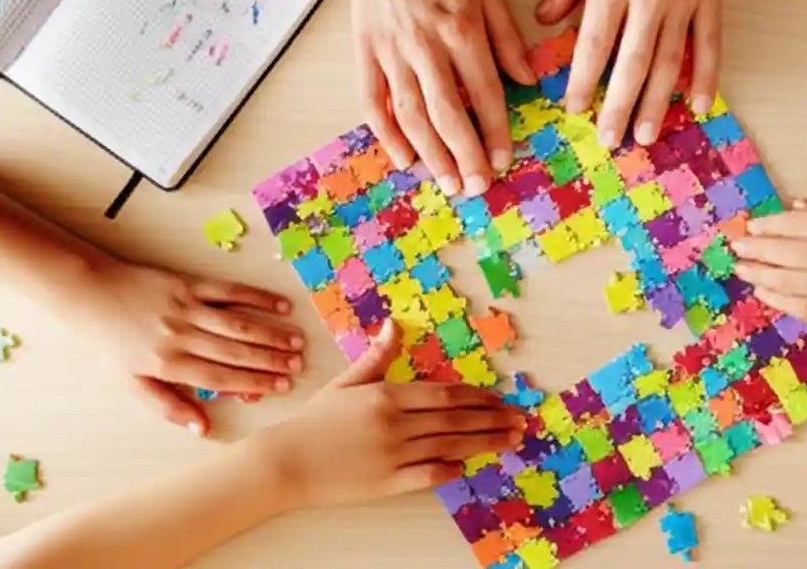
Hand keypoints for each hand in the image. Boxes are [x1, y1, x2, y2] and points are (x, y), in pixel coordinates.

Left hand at [68, 258, 304, 435]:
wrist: (89, 294)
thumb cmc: (111, 341)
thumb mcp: (132, 382)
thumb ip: (168, 405)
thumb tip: (202, 428)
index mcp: (167, 365)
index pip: (220, 378)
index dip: (253, 383)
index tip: (280, 387)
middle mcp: (180, 337)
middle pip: (235, 352)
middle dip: (270, 361)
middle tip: (298, 366)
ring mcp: (186, 308)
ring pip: (238, 324)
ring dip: (271, 333)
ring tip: (297, 342)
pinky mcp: (188, 284)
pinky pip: (229, 292)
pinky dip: (257, 298)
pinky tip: (280, 306)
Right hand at [251, 320, 524, 509]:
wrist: (286, 462)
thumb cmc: (316, 421)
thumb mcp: (347, 382)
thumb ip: (377, 355)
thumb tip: (395, 323)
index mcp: (387, 395)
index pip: (445, 393)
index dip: (478, 397)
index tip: (500, 399)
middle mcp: (396, 424)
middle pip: (455, 419)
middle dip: (492, 419)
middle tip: (520, 420)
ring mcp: (393, 456)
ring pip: (450, 446)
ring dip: (485, 443)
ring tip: (510, 440)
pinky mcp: (388, 483)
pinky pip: (429, 475)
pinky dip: (451, 469)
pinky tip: (469, 464)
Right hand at [335, 0, 535, 196]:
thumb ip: (508, 40)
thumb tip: (528, 81)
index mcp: (461, 29)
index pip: (484, 91)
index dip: (495, 130)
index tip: (504, 161)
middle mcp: (426, 46)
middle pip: (447, 112)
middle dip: (465, 155)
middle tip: (479, 187)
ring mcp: (392, 54)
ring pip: (411, 114)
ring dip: (431, 154)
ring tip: (448, 183)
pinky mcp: (365, 56)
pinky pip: (373, 102)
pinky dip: (387, 134)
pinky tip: (404, 158)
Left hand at [537, 0, 753, 146]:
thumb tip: (543, 21)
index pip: (595, 42)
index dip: (584, 80)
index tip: (575, 110)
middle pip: (633, 61)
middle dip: (619, 105)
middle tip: (610, 141)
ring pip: (671, 60)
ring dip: (658, 102)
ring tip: (645, 135)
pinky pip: (709, 44)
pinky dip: (707, 77)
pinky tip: (700, 104)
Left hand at [731, 196, 806, 326]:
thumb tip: (793, 210)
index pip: (790, 224)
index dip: (765, 226)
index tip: (750, 227)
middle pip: (782, 252)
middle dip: (755, 250)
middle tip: (736, 248)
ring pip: (787, 281)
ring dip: (760, 275)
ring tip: (743, 270)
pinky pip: (804, 307)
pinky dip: (781, 300)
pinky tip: (766, 293)